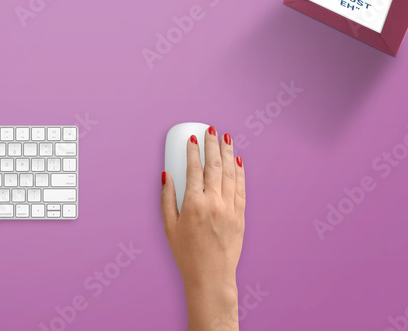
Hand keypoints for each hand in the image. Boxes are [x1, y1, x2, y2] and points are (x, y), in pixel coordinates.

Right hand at [161, 126, 245, 330]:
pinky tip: (238, 161)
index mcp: (193, 204)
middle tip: (211, 130)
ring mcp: (229, 209)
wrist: (211, 276)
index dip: (193, 151)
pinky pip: (241, 189)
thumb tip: (167, 175)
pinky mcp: (240, 216)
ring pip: (230, 174)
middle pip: (214, 166)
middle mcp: (213, 203)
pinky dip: (239, 173)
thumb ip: (167, 198)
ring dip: (228, 153)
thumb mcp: (169, 226)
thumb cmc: (186, 253)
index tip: (192, 139)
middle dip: (212, 145)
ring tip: (226, 138)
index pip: (194, 169)